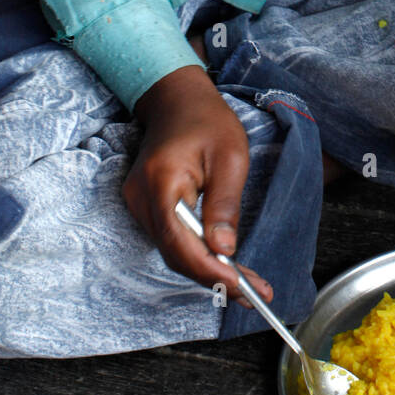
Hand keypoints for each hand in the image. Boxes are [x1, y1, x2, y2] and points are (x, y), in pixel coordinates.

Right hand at [123, 65, 272, 306]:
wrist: (177, 100)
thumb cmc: (208, 122)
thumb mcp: (231, 157)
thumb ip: (225, 205)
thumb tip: (223, 250)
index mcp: (162, 181)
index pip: (180, 242)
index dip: (209, 270)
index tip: (241, 285)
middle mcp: (141, 198)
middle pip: (175, 254)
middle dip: (215, 278)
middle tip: (256, 294)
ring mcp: (138, 204)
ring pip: (173, 251)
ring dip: (208, 270)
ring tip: (249, 283)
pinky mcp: (145, 207)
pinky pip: (171, 240)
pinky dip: (198, 255)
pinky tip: (225, 263)